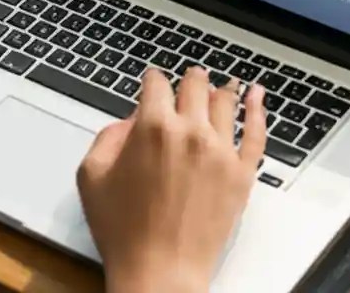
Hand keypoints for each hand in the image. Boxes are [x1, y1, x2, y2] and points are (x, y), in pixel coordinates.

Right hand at [77, 67, 267, 292]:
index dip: (151, 79)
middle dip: (188, 79)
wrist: (160, 271)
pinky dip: (258, 109)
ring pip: (226, 102)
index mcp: (152, 127)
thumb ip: (109, 137)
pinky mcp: (242, 173)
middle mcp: (190, 131)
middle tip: (189, 79)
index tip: (152, 81)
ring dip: (220, 89)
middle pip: (194, 85)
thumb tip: (131, 121)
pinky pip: (256, 132)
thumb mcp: (92, 176)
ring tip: (220, 85)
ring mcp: (221, 151)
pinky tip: (257, 96)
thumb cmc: (124, 231)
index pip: (156, 83)